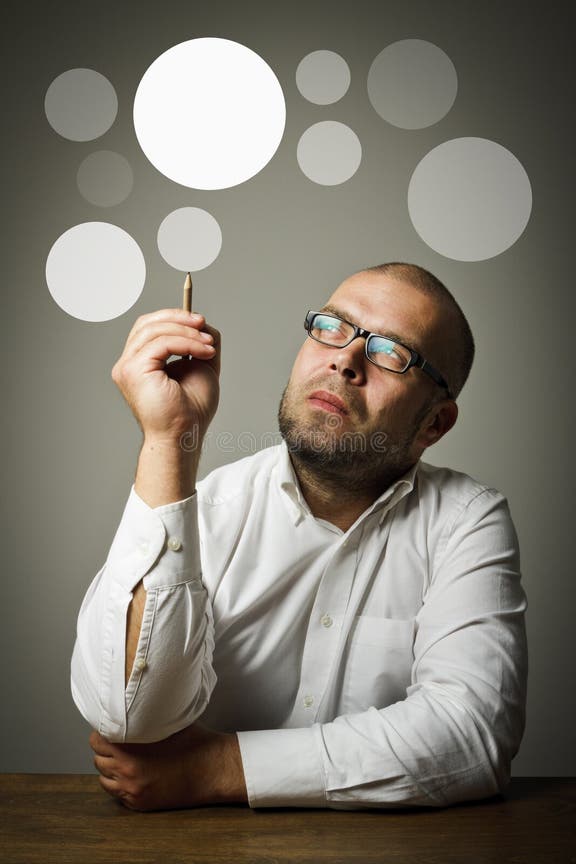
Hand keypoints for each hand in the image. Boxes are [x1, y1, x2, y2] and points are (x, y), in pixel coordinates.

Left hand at [90, 723, 247, 810]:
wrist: (211, 769)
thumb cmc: (192, 742)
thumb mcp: (167, 722)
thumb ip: (144, 718)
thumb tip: (131, 706)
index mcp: (130, 749)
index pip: (96, 740)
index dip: (102, 732)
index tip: (109, 728)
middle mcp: (126, 772)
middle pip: (98, 759)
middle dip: (105, 750)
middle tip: (117, 742)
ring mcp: (132, 790)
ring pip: (104, 778)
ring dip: (110, 768)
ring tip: (124, 758)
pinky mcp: (139, 803)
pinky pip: (117, 794)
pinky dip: (120, 783)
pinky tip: (134, 773)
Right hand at [111, 309, 220, 442]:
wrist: (186, 435)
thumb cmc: (191, 410)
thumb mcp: (200, 366)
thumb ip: (198, 342)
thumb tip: (200, 321)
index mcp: (139, 363)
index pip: (149, 327)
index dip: (173, 318)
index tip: (200, 323)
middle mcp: (127, 364)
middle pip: (148, 323)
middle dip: (179, 319)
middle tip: (203, 325)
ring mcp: (127, 367)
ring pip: (155, 330)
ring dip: (187, 332)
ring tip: (209, 345)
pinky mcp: (133, 370)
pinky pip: (161, 343)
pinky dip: (186, 343)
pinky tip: (204, 352)